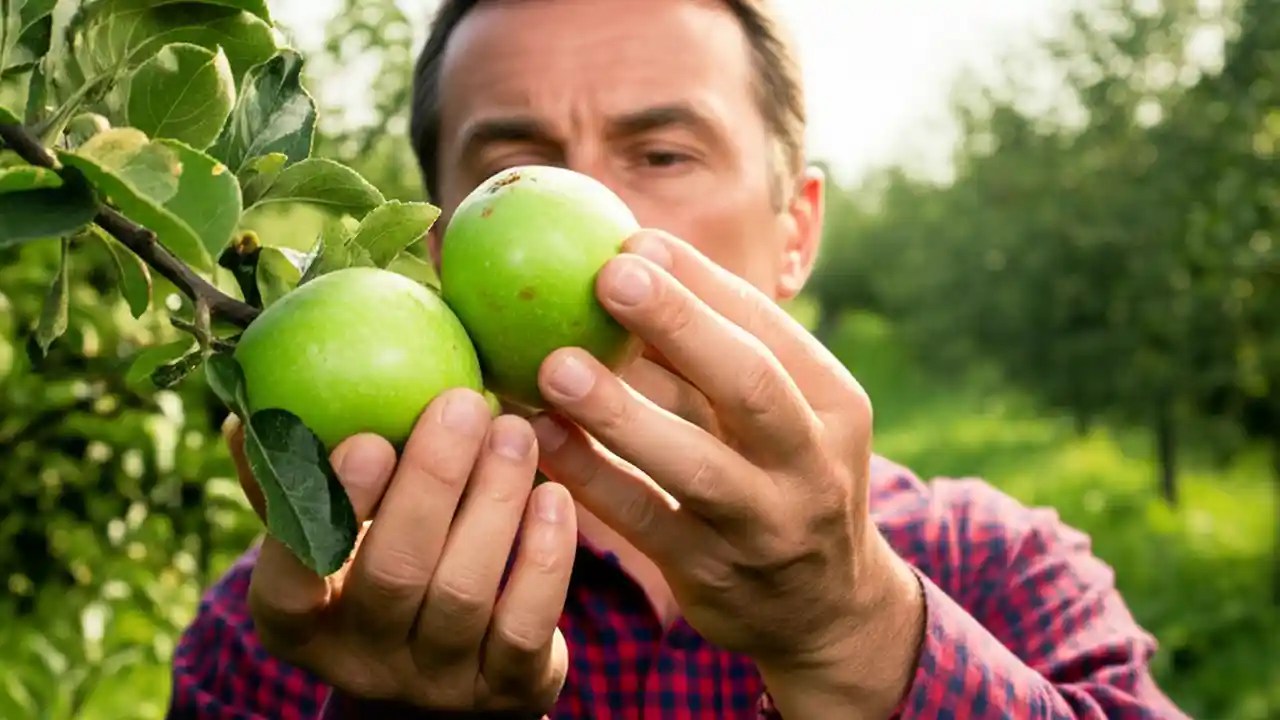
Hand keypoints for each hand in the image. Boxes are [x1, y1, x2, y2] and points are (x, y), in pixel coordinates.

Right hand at [222, 389, 576, 714]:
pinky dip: (543, 555)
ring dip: (494, 499)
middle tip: (464, 402)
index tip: (366, 438)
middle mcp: (360, 663)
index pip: (292, 577)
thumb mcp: (328, 544)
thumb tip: (247, 416)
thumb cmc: (373, 578)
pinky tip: (554, 495)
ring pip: (464, 590)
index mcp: (295, 622)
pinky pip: (526, 622)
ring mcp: (435, 683)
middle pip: (393, 572)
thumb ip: (293, 486)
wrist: (447, 683)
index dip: (327, 511)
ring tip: (515, 430)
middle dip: (432, 480)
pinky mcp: (507, 691)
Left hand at [529, 231, 923, 711]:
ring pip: (694, 466)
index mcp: (836, 402)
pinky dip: (590, 477)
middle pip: (750, 385)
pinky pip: (643, 521)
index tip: (634, 241)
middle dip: (680, 325)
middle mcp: (811, 462)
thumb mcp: (788, 414)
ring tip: (555, 366)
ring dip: (622, 414)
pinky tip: (540, 436)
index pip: (770, 329)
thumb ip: (723, 352)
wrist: (825, 607)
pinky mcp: (712, 574)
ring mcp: (765, 524)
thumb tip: (630, 261)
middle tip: (607, 275)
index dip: (702, 282)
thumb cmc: (784, 476)